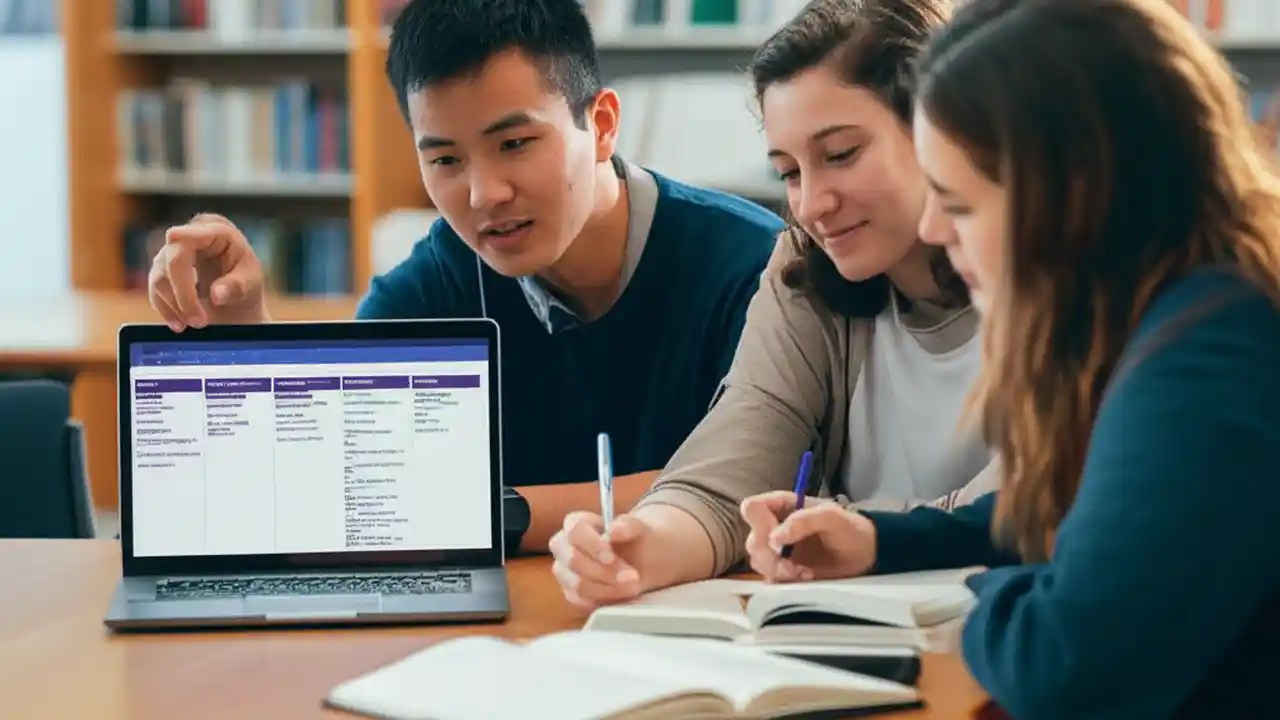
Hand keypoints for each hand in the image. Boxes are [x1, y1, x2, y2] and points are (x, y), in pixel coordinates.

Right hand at [148, 213, 267, 330]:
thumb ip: (236, 287)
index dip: (180, 255)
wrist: (238, 301)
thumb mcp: (251, 284)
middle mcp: (189, 236)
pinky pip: (155, 291)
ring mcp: (171, 252)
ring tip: (197, 323)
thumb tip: (217, 295)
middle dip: (184, 295)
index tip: (184, 275)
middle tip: (200, 322)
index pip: (185, 237)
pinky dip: (167, 310)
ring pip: (160, 279)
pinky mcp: (161, 271)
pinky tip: (180, 324)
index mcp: (215, 230)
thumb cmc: (248, 284)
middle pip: (171, 261)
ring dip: (177, 306)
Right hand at [549, 511, 649, 610]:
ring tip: (633, 587)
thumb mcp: (639, 529)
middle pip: (572, 560)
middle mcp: (563, 547)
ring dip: (608, 589)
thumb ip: (628, 525)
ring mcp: (564, 572)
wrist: (642, 562)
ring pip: (577, 585)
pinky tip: (622, 596)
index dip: (592, 545)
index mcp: (575, 524)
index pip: (575, 531)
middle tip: (632, 577)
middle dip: (604, 571)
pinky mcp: (571, 593)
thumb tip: (614, 530)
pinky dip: (603, 600)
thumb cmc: (635, 540)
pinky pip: (581, 601)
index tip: (611, 557)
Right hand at [740, 491, 875, 582]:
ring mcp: (777, 550)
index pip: (752, 508)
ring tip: (803, 572)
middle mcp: (774, 527)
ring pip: (758, 561)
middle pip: (752, 540)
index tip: (778, 539)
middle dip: (770, 556)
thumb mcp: (832, 517)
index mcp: (781, 506)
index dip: (759, 524)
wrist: (865, 554)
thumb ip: (803, 521)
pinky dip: (785, 581)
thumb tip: (775, 538)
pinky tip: (805, 577)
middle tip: (793, 564)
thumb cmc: (849, 528)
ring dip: (778, 571)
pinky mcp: (783, 571)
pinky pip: (770, 578)